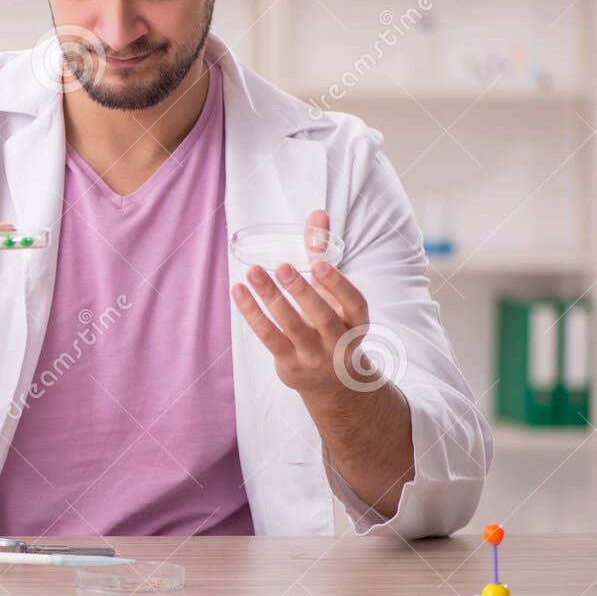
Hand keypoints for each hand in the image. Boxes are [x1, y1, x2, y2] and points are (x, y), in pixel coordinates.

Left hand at [230, 209, 380, 400]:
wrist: (332, 382)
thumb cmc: (332, 323)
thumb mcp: (334, 294)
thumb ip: (324, 254)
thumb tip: (318, 213)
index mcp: (357, 322)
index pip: (354, 303)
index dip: (337, 284)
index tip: (318, 263)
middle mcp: (339, 342)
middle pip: (321, 316)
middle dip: (301, 291)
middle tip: (282, 266)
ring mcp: (314, 356)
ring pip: (291, 326)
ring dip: (270, 298)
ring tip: (253, 272)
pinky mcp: (289, 363)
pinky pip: (268, 337)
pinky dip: (252, 314)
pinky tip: (239, 291)